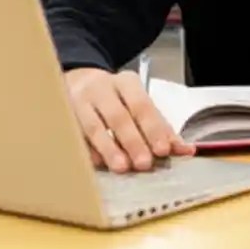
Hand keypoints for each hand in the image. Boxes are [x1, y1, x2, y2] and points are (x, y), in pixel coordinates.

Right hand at [64, 68, 194, 172]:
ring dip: (109, 148)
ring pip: (94, 126)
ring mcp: (79, 102)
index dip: (153, 128)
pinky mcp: (64, 117)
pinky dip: (87, 151)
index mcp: (126, 83)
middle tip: (144, 163)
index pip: (142, 105)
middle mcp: (101, 89)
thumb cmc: (114, 99)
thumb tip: (185, 150)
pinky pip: (75, 135)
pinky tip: (98, 164)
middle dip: (133, 141)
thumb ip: (161, 128)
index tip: (163, 150)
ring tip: (122, 167)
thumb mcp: (138, 105)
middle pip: (118, 116)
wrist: (75, 81)